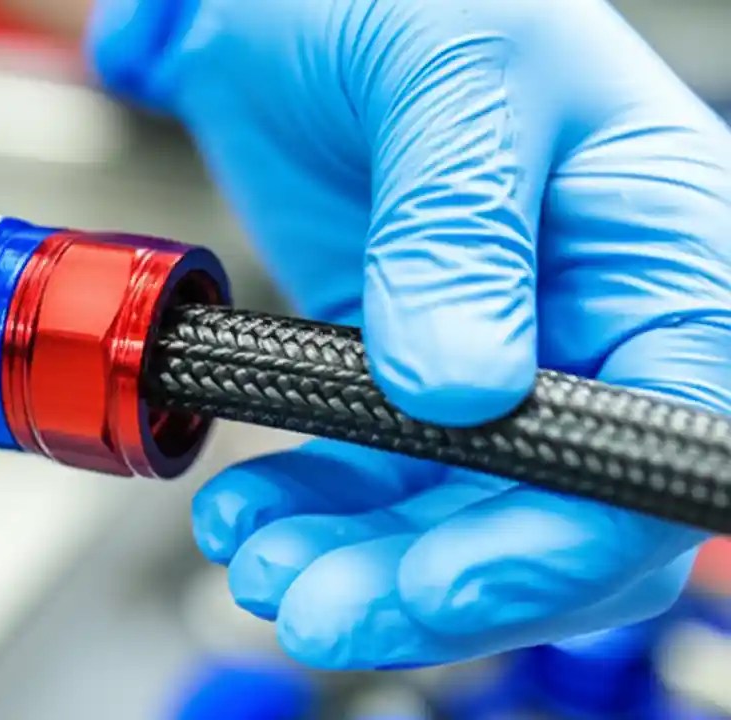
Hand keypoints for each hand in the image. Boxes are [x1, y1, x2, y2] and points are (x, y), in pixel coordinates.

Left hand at [88, 0, 730, 668]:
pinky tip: (248, 514)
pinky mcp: (399, 363)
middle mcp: (593, 320)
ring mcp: (496, 352)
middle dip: (434, 579)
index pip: (658, 435)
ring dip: (359, 562)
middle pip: (554, 510)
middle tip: (315, 606)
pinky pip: (373, 473)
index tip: (445, 579)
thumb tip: (457, 384)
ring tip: (261, 565)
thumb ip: (458, 226)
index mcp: (662, 247)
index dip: (561, 536)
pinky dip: (315, 512)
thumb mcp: (450, 74)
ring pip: (455, 514)